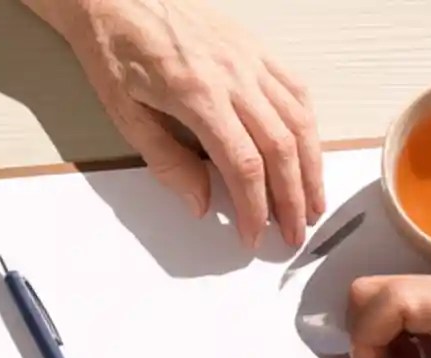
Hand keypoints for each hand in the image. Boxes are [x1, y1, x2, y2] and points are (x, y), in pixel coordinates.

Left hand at [35, 0, 323, 247]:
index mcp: (198, 96)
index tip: (253, 236)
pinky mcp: (255, 49)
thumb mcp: (126, 115)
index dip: (254, 208)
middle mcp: (234, 76)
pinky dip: (309, 126)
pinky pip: (295, 89)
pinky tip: (310, 151)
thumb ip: (167, 162)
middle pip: (280, 148)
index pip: (243, 164)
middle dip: (292, 198)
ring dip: (311, 167)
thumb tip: (202, 204)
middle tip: (295, 234)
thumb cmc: (116, 53)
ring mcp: (250, 60)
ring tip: (313, 202)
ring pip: (298, 120)